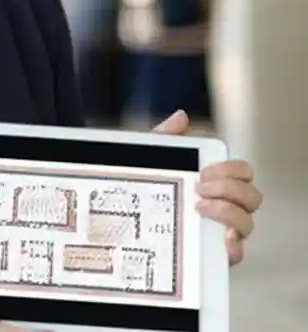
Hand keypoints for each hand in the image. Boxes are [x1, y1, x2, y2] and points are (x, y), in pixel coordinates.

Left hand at [153, 110, 263, 265]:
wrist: (120, 225)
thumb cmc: (142, 191)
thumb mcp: (149, 163)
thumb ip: (165, 139)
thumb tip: (181, 118)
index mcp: (214, 184)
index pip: (242, 173)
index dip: (233, 169)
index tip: (207, 170)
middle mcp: (224, 208)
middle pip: (251, 197)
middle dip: (231, 188)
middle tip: (202, 187)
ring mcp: (220, 232)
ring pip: (247, 223)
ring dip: (230, 212)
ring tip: (200, 207)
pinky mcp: (213, 255)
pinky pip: (236, 253)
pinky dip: (232, 245)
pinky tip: (219, 238)